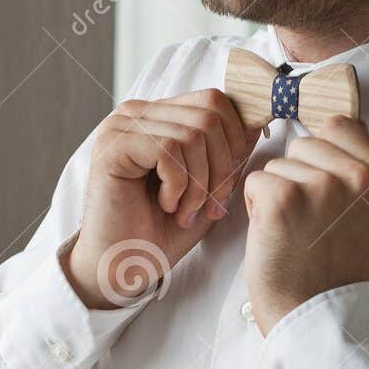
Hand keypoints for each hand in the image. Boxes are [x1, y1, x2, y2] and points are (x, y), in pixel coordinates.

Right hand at [64, 89, 262, 307]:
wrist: (122, 267)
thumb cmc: (161, 231)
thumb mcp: (208, 188)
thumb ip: (228, 153)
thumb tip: (256, 121)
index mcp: (160, 116)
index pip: (214, 101)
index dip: (234, 143)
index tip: (225, 187)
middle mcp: (138, 113)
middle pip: (209, 115)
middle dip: (221, 168)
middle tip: (209, 206)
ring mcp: (121, 127)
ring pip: (192, 135)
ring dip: (199, 184)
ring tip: (184, 211)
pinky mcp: (112, 147)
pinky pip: (169, 150)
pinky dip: (178, 186)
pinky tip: (165, 206)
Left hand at [242, 115, 368, 335]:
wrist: (321, 319)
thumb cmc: (344, 277)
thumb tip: (353, 128)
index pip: (342, 127)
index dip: (322, 153)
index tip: (320, 183)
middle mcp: (358, 178)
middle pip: (306, 143)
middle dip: (298, 175)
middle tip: (308, 220)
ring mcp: (322, 186)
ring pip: (279, 164)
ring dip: (277, 194)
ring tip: (293, 232)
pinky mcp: (284, 200)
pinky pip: (256, 181)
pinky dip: (256, 207)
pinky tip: (274, 235)